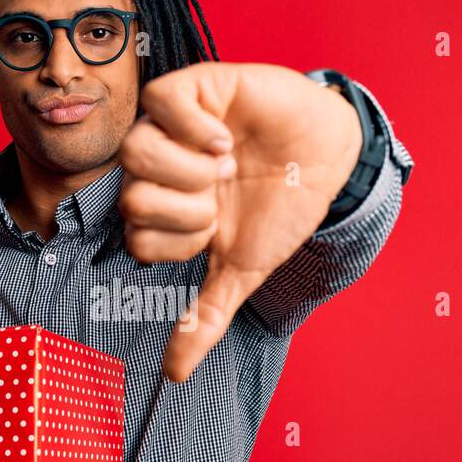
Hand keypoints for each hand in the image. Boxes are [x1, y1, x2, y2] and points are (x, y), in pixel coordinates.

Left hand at [117, 61, 362, 381]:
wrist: (330, 159)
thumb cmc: (282, 210)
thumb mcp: (241, 270)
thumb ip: (205, 318)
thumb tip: (173, 374)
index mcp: (164, 212)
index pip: (135, 238)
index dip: (178, 243)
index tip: (217, 230)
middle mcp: (160, 170)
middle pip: (130, 198)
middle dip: (186, 210)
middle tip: (223, 195)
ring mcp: (173, 127)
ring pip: (135, 151)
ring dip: (187, 171)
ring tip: (224, 165)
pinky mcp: (194, 87)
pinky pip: (159, 101)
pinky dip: (191, 127)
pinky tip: (224, 138)